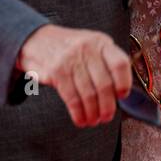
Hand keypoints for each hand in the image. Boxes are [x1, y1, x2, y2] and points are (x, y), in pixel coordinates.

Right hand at [16, 25, 131, 128]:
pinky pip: (72, 98)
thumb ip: (105, 63)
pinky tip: (81, 119)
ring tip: (93, 120)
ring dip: (92, 113)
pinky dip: (78, 113)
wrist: (36, 40)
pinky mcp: (57, 71)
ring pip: (88, 94)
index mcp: (100, 42)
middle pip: (104, 84)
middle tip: (106, 117)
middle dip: (107, 106)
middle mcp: (87, 48)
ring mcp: (70, 59)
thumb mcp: (90, 46)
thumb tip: (119, 94)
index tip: (122, 96)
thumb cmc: (69, 48)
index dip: (124, 83)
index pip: (119, 64)